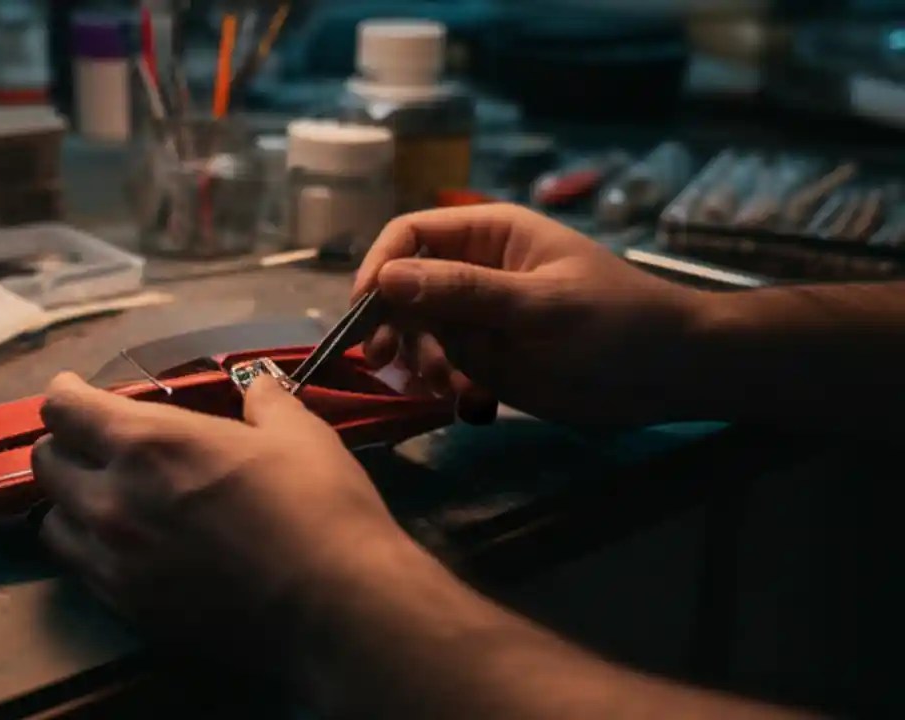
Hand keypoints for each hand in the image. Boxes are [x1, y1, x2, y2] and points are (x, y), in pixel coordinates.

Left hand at [32, 372, 412, 668]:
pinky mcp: (130, 611)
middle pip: (45, 463)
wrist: (336, 609)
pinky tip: (129, 548)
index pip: (64, 410)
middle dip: (66, 444)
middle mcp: (113, 502)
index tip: (75, 393)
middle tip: (96, 444)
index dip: (66, 395)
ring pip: (53, 523)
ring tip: (104, 499)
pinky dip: (92, 552)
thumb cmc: (320, 510)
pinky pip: (83, 572)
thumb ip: (266, 403)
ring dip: (71, 503)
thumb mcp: (298, 435)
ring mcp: (115, 563)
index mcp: (148, 444)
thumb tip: (258, 386)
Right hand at [354, 204, 709, 426]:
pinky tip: (465, 400)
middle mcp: (475, 270)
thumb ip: (463, 293)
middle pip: (403, 286)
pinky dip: (442, 383)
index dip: (380, 267)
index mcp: (489, 235)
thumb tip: (386, 279)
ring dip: (419, 361)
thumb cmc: (617, 323)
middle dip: (391, 323)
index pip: (410, 235)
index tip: (365, 312)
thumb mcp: (540, 306)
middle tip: (384, 362)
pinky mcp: (489, 358)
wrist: (672, 374)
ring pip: (417, 332)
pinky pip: (443, 365)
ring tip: (445, 388)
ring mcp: (480, 316)